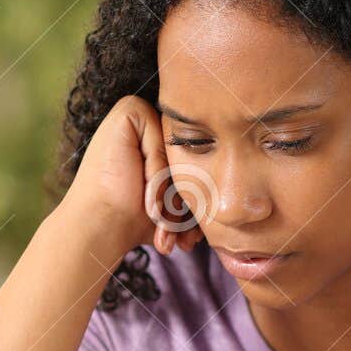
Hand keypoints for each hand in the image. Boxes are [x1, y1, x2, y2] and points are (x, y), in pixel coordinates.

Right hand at [63, 95, 207, 259]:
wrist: (100, 228)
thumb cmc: (131, 222)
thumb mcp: (175, 205)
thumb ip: (198, 189)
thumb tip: (249, 203)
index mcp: (157, 143)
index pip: (195, 164)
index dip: (192, 202)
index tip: (186, 239)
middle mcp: (148, 125)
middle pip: (191, 157)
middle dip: (185, 203)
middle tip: (175, 237)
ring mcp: (137, 116)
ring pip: (179, 152)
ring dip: (171, 195)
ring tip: (158, 221)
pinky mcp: (127, 111)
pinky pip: (161, 140)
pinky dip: (155, 172)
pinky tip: (142, 192)